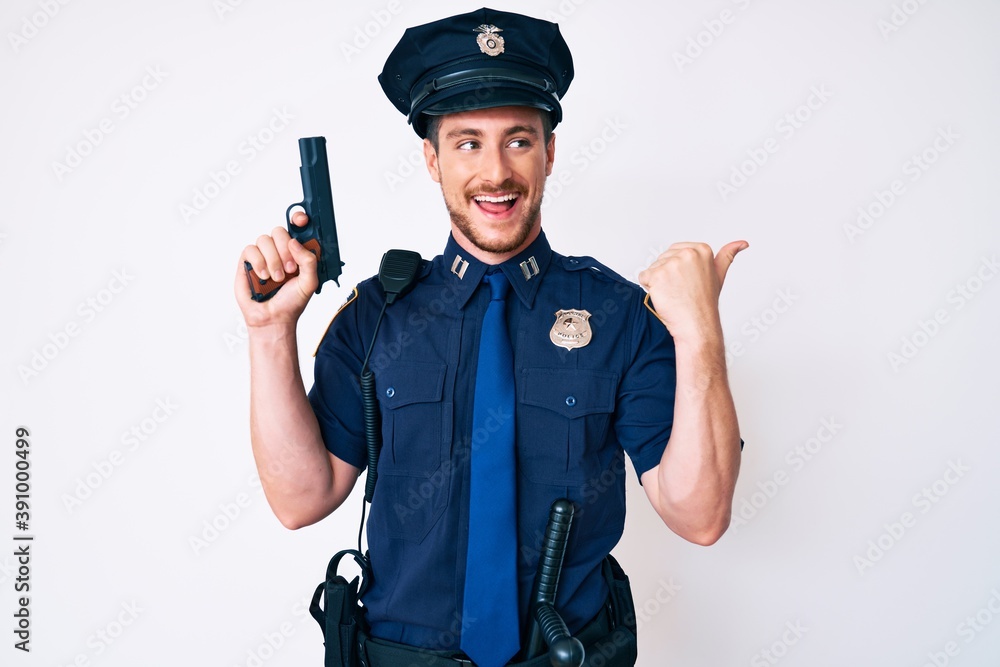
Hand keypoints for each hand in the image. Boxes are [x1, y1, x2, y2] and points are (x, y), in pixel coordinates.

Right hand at [234, 211, 318, 328]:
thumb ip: (309, 261)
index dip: (298, 219)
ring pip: (264, 239)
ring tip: (277, 278)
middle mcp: (279, 250)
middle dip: (285, 249)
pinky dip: (259, 262)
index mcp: (296, 252)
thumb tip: (294, 242)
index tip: (302, 220)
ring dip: (273, 260)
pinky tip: (264, 277)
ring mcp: (263, 255)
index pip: (296, 228)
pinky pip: (250, 249)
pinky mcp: (248, 261)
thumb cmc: (291, 302)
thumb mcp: (309, 282)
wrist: (273, 318)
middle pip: (279, 231)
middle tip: (290, 268)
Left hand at [637, 241, 747, 343]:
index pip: (674, 252)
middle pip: (662, 259)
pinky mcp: (658, 275)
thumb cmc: (705, 303)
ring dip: (658, 283)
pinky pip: (644, 277)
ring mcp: (672, 264)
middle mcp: (687, 253)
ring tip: (674, 294)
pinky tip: (665, 297)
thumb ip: (727, 255)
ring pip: (653, 268)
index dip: (677, 269)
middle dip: (667, 275)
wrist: (697, 325)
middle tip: (682, 290)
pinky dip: (649, 288)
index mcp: (702, 250)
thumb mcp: (719, 274)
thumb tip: (742, 243)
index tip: (689, 282)